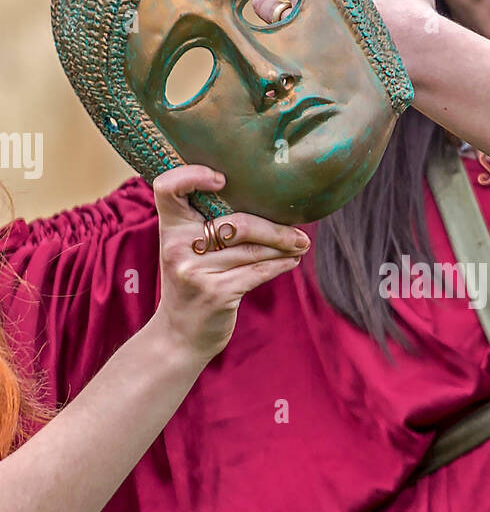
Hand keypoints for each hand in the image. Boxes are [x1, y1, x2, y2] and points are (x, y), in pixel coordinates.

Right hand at [148, 165, 310, 364]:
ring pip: (253, 249)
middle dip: (275, 228)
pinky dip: (280, 264)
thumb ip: (203, 223)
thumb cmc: (190, 284)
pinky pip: (258, 271)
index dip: (192, 175)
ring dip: (284, 246)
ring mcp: (196, 271)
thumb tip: (260, 198)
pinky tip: (292, 260)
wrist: (178, 336)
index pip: (168, 187)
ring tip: (301, 244)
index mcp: (169, 228)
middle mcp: (178, 247)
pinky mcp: (216, 293)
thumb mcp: (184, 250)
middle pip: (237, 223)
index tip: (223, 180)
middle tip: (299, 231)